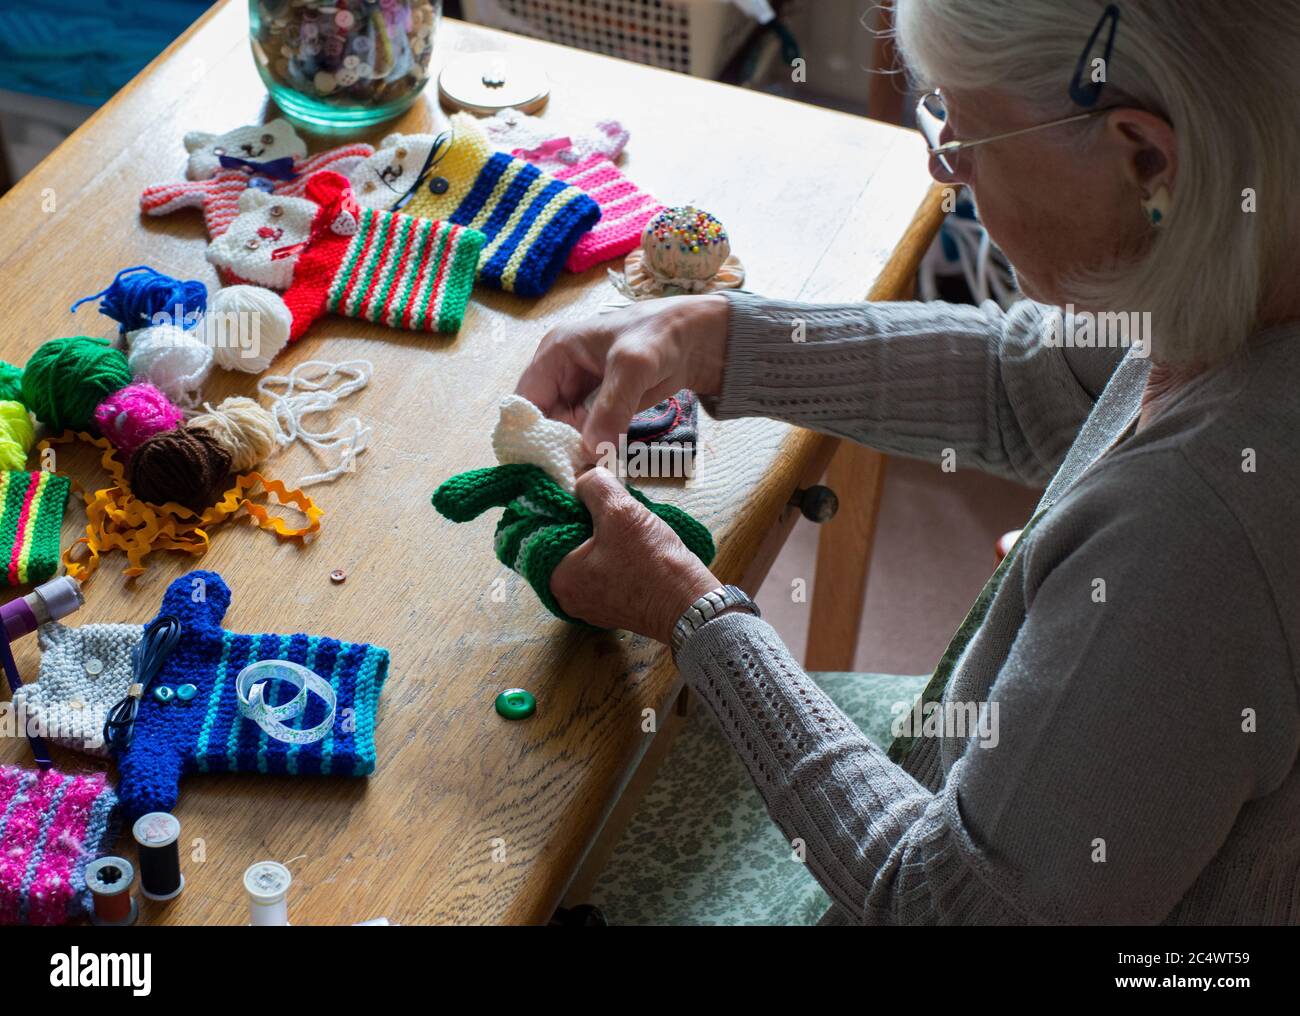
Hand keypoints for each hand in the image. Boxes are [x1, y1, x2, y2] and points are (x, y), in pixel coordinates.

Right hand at [515, 294, 729, 458]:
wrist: (700, 337)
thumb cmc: (661, 335)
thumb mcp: (633, 366)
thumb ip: (612, 408)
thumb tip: (591, 452)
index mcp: (554, 353)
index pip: (526, 401)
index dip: (529, 434)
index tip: (543, 467)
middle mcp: (561, 374)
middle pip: (543, 422)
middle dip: (554, 449)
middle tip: (569, 479)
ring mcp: (580, 393)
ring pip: (564, 433)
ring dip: (573, 455)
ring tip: (582, 480)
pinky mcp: (601, 409)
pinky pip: (586, 436)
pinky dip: (591, 453)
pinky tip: (598, 469)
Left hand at [550, 467, 720, 642]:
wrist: (690, 604)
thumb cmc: (652, 561)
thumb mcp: (621, 511)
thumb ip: (594, 486)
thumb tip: (584, 477)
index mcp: (557, 576)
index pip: (543, 530)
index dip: (561, 504)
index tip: (580, 489)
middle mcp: (567, 597)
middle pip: (565, 544)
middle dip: (584, 520)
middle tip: (605, 502)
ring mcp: (590, 607)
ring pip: (587, 558)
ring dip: (601, 537)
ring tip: (623, 520)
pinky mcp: (614, 609)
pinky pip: (604, 574)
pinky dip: (613, 556)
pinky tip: (632, 543)